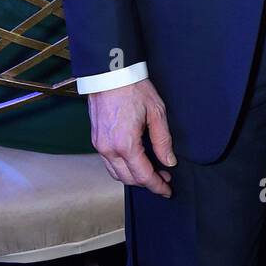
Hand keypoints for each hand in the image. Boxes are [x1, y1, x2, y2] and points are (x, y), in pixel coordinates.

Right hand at [88, 78, 175, 197]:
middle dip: (147, 183)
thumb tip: (169, 162)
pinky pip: (109, 163)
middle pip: (128, 179)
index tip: (168, 190)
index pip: (143, 175)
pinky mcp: (96, 139)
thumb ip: (163, 141)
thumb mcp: (157, 113)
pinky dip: (122, 168)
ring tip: (152, 173)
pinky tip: (135, 162)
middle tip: (164, 180)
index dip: (157, 186)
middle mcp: (108, 149)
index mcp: (125, 144)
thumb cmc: (134, 89)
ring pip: (116, 173)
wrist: (110, 74)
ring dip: (133, 177)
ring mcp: (99, 145)